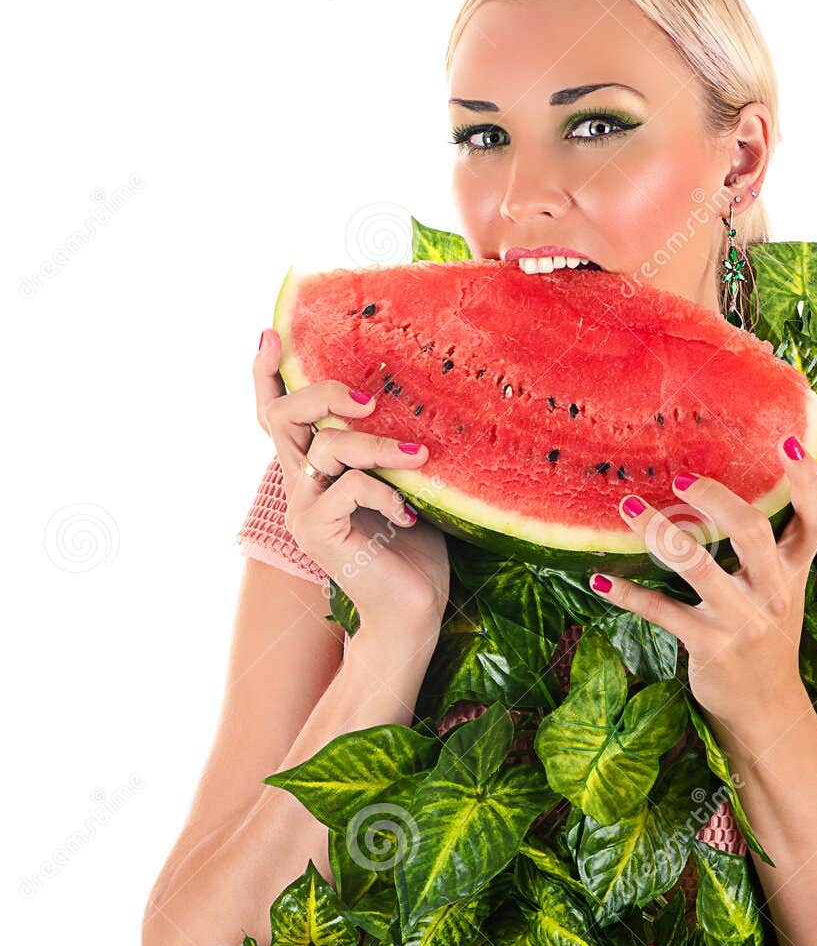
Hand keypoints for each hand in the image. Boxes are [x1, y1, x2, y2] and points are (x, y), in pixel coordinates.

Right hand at [253, 329, 450, 631]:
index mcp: (315, 472)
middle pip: (285, 417)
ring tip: (421, 456)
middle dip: (324, 392)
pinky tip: (409, 515)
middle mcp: (300, 486)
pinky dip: (383, 491)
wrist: (413, 613)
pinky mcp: (319, 533)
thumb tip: (416, 398)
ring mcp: (304, 510)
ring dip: (378, 446)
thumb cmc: (416, 551)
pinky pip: (347, 487)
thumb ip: (393, 448)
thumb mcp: (407, 485)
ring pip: (324, 448)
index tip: (270, 332)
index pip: (276, 415)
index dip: (267, 375)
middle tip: (370, 399)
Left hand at [589, 437, 816, 737]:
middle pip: (753, 532)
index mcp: (794, 574)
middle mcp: (773, 594)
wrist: (766, 712)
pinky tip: (598, 579)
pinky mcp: (709, 647)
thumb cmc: (764, 639)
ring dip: (660, 533)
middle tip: (680, 480)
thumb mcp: (779, 595)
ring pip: (699, 567)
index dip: (808, 481)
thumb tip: (729, 495)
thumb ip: (768, 553)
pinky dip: (626, 593)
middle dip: (715, 499)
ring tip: (628, 507)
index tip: (787, 441)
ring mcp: (741, 622)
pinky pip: (661, 611)